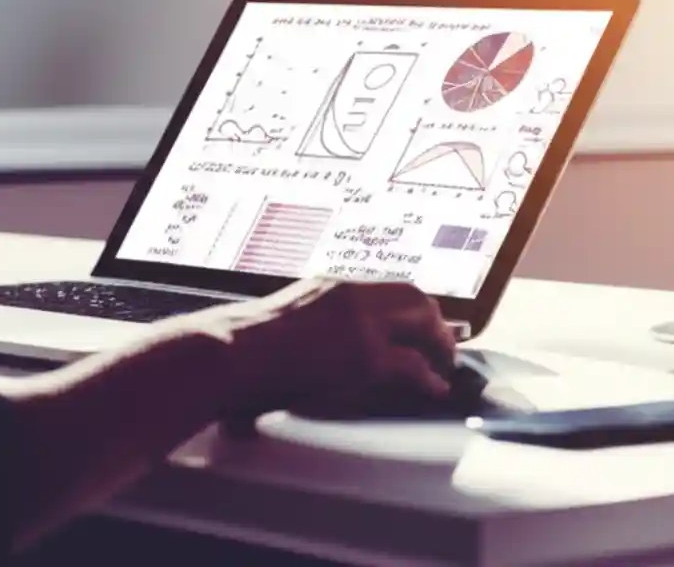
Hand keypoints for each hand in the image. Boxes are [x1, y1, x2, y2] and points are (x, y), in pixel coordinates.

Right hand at [218, 277, 456, 432]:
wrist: (228, 353)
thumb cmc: (241, 347)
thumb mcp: (284, 318)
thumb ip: (312, 322)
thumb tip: (321, 347)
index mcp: (332, 286)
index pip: (389, 288)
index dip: (414, 308)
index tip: (425, 323)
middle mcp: (352, 295)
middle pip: (416, 298)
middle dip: (436, 323)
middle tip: (445, 346)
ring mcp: (362, 324)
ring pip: (423, 323)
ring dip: (439, 347)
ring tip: (444, 368)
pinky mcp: (365, 357)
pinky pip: (413, 365)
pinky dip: (429, 377)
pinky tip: (434, 388)